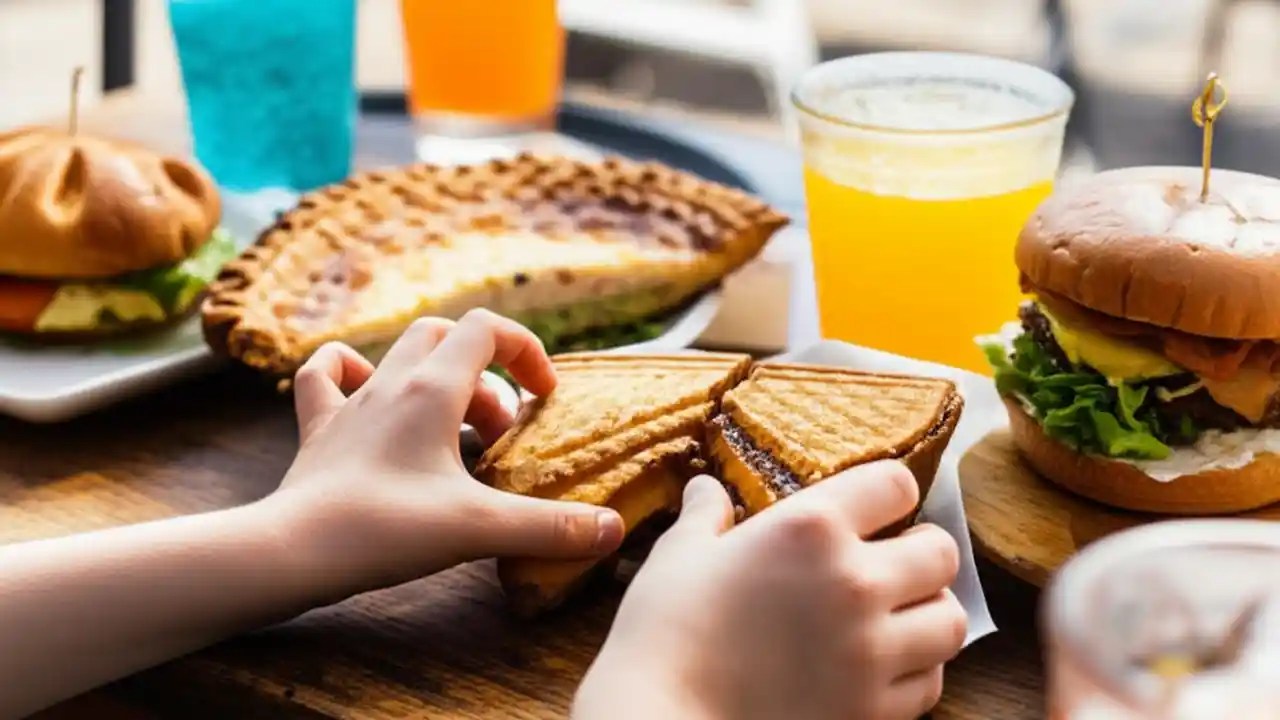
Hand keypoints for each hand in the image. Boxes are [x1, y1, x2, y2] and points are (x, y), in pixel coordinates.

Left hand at [267, 310, 624, 601]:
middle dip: (485, 374)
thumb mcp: (480, 528)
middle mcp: (390, 383)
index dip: (525, 352)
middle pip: (446, 336)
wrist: (291, 551)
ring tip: (452, 428)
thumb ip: (550, 527)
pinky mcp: (319, 432)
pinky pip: (326, 375)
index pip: (487, 329)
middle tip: (500, 430)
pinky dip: (351, 371)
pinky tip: (367, 394)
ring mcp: (350, 404)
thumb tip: (612, 530)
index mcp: (431, 390)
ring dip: (435, 376)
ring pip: (397, 353)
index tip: (543, 399)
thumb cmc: (383, 530)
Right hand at [575, 462, 965, 719]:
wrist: (659, 719)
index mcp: (810, 528)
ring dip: (928, 613)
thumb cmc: (665, 631)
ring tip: (897, 616)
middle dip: (921, 553)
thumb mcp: (679, 556)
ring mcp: (870, 652)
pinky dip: (916, 672)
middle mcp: (855, 583)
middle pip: (941, 553)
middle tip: (892, 562)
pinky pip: (930, 683)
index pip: (895, 484)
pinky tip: (879, 666)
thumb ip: (706, 516)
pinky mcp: (873, 710)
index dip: (888, 493)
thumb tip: (706, 488)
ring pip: (950, 621)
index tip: (873, 509)